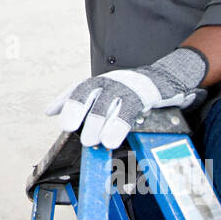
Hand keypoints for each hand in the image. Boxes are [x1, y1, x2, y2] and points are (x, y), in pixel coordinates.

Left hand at [44, 48, 208, 148]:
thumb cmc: (134, 92)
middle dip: (78, 109)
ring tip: (93, 141)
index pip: (79, 88)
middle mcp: (111, 81)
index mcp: (102, 81)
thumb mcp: (107, 93)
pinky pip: (128, 110)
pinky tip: (111, 139)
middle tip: (70, 128)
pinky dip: (118, 125)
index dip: (65, 100)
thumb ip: (83, 101)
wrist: (168, 79)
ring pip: (108, 102)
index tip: (52, 113)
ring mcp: (127, 86)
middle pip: (90, 91)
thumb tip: (53, 111)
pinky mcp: (143, 95)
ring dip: (98, 121)